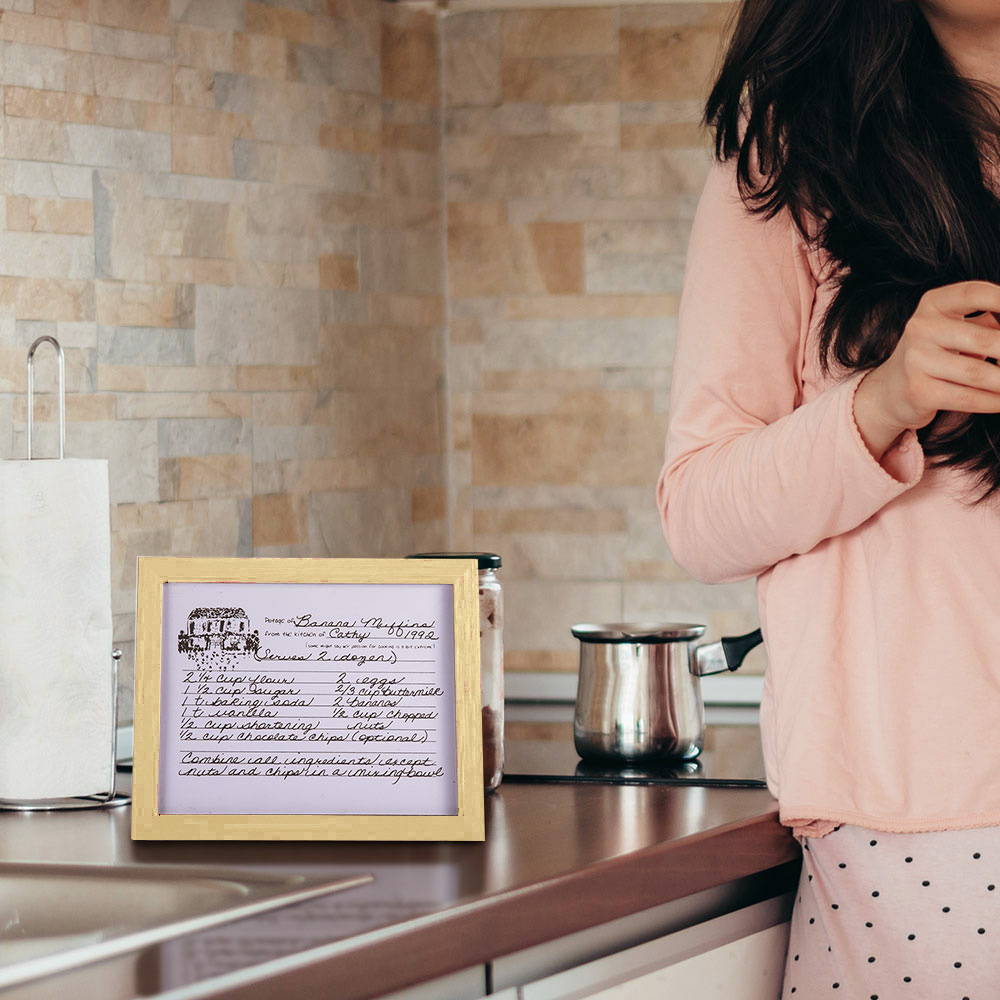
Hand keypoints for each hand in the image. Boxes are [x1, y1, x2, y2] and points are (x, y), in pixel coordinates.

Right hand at [853, 281, 999, 460]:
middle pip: (983, 339)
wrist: (891, 389)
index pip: (973, 293)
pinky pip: (968, 398)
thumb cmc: (937, 353)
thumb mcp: (957, 328)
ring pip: (979, 373)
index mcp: (933, 305)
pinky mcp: (919, 391)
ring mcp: (916, 360)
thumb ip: (990, 321)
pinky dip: (994, 401)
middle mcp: (920, 329)